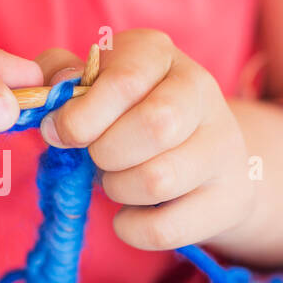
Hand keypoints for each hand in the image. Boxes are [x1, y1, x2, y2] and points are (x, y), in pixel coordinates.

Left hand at [37, 30, 255, 250]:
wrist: (197, 155)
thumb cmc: (123, 115)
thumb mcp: (90, 82)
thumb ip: (59, 74)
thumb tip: (53, 89)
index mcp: (158, 54)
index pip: (125, 80)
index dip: (80, 116)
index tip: (59, 133)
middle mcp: (200, 90)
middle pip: (155, 126)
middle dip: (105, 153)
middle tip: (96, 157)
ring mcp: (223, 146)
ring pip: (159, 179)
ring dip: (118, 188)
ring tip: (117, 180)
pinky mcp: (229, 198)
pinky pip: (166, 229)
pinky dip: (131, 228)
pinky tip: (130, 214)